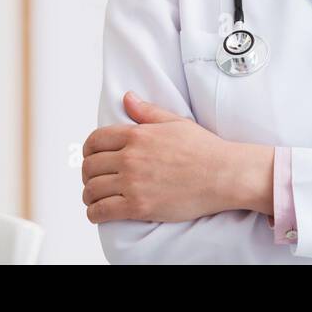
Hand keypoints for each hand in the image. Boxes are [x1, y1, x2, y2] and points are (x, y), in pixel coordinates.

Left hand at [82, 91, 241, 223]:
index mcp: (136, 135)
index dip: (88, 150)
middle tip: (96, 180)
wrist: (223, 175)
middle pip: (89, 166)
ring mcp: (133, 183)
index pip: (94, 141)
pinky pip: (101, 211)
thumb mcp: (175, 122)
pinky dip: (94, 213)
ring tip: (95, 198)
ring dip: (89, 195)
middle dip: (88, 174)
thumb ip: (146, 111)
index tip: (92, 158)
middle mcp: (130, 158)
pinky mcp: (138, 206)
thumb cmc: (204, 149)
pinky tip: (99, 213)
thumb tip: (127, 98)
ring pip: (91, 190)